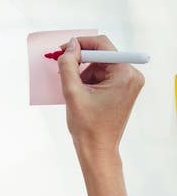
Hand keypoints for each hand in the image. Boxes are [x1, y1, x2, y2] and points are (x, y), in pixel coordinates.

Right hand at [57, 34, 144, 155]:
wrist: (97, 151)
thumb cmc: (88, 127)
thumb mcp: (72, 93)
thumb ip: (69, 65)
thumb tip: (70, 46)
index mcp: (125, 74)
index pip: (102, 45)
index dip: (80, 44)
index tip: (63, 50)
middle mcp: (132, 76)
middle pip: (102, 56)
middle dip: (81, 62)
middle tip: (64, 71)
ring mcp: (129, 84)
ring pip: (101, 66)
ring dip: (84, 74)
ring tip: (75, 91)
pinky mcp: (124, 90)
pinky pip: (104, 76)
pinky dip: (90, 81)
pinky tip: (82, 95)